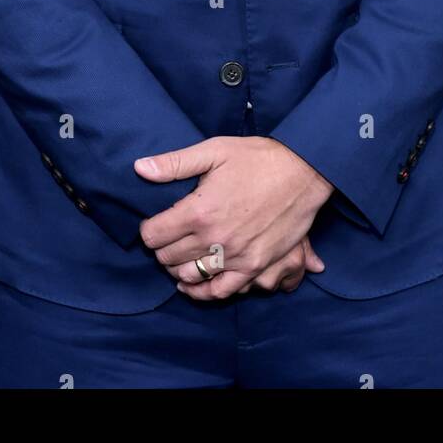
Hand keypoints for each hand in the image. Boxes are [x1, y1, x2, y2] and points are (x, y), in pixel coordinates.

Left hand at [134, 135, 333, 300]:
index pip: (154, 235)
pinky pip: (220, 291)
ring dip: (177, 269)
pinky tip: (193, 285)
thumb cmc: (258, 158)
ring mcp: (235, 256)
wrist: (303, 171)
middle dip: (161, 248)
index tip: (153, 224)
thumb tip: (140, 168)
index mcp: (199, 210)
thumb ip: (174, 163)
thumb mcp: (214, 151)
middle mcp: (214, 238)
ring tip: (177, 258)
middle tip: (165, 238)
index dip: (148, 230)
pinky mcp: (255, 266)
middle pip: (168, 257)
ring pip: (190, 276)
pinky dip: (202, 292)